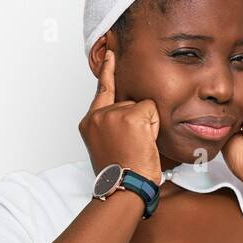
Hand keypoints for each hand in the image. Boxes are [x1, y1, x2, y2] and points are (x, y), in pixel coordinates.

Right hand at [78, 48, 162, 182]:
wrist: (123, 187)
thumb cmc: (120, 175)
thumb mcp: (106, 147)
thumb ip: (111, 127)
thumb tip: (127, 119)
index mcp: (89, 123)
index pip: (102, 91)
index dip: (107, 71)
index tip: (111, 54)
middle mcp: (98, 115)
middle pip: (129, 102)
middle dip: (137, 122)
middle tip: (132, 147)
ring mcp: (113, 114)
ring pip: (142, 107)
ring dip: (146, 126)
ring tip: (136, 148)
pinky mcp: (130, 115)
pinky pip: (151, 111)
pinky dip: (153, 127)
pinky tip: (143, 143)